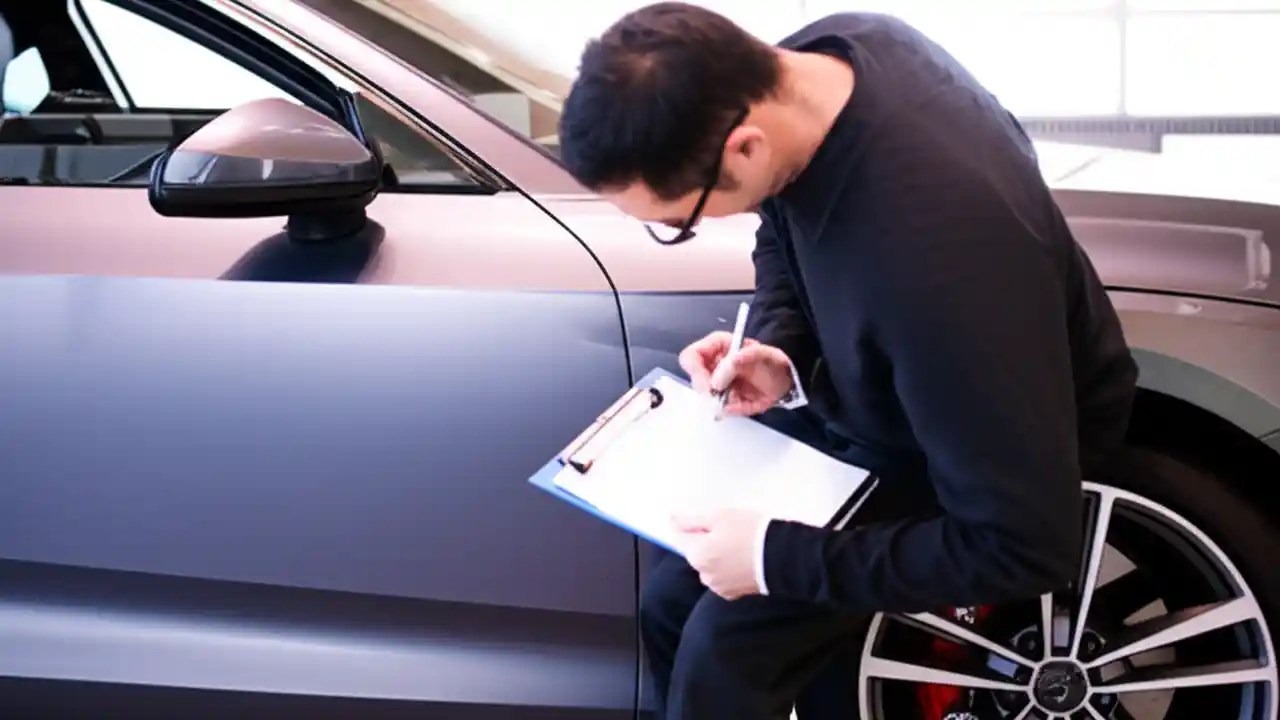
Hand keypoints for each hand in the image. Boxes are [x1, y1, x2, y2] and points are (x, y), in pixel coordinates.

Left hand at [673, 508, 763, 599]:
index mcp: (697, 556)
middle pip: (698, 552)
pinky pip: (726, 575)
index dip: (692, 526)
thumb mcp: (719, 516)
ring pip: (712, 564)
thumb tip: (672, 521)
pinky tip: (746, 556)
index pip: (681, 538)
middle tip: (730, 528)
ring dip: (720, 554)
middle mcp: (704, 575)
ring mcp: (720, 586)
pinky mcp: (736, 593)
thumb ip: (692, 520)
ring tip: (741, 542)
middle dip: (708, 540)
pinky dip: (731, 566)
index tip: (708, 520)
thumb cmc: (751, 532)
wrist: (783, 557)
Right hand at [677, 332, 794, 415]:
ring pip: (705, 397)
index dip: (696, 371)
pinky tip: (745, 402)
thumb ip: (738, 361)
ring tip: (741, 396)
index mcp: (717, 346)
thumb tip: (717, 380)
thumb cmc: (774, 362)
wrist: (788, 380)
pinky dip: (732, 409)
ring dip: (722, 401)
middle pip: (695, 380)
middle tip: (725, 395)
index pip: (691, 356)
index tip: (710, 385)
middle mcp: (713, 364)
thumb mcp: (761, 355)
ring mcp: (717, 384)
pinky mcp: (724, 400)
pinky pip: (720, 409)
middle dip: (709, 390)